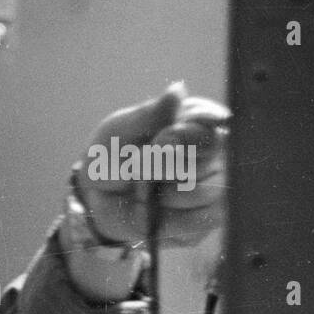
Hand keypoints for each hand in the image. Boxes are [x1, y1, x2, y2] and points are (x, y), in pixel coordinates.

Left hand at [73, 81, 227, 248]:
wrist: (95, 197)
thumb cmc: (110, 156)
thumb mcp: (119, 131)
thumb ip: (149, 114)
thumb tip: (177, 91)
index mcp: (197, 120)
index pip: (213, 122)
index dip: (184, 136)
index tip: (157, 141)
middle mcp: (216, 151)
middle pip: (213, 158)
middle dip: (166, 167)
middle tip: (139, 169)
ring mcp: (218, 185)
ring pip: (210, 192)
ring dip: (166, 196)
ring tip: (144, 191)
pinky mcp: (209, 218)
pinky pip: (198, 221)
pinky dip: (168, 219)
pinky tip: (153, 212)